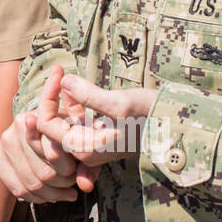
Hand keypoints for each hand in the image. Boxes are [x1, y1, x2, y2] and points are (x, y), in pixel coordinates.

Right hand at [0, 67, 83, 203]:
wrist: (43, 124)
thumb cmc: (67, 134)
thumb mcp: (82, 143)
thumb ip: (88, 164)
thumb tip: (85, 186)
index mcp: (42, 117)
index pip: (55, 156)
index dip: (70, 170)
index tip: (76, 170)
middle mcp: (19, 126)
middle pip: (44, 174)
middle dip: (63, 184)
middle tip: (72, 182)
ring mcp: (5, 141)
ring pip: (31, 184)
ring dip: (52, 194)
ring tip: (64, 190)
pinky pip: (17, 189)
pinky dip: (36, 198)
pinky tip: (49, 195)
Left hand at [36, 73, 155, 170]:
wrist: (176, 126)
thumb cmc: (152, 117)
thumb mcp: (121, 104)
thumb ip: (90, 94)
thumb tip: (64, 81)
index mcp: (83, 148)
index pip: (45, 124)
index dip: (47, 96)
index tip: (59, 72)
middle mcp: (83, 150)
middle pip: (48, 125)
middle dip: (49, 97)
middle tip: (59, 71)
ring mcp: (89, 143)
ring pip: (59, 121)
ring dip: (59, 98)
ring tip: (64, 73)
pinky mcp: (96, 134)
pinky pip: (72, 119)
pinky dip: (71, 102)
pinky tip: (76, 85)